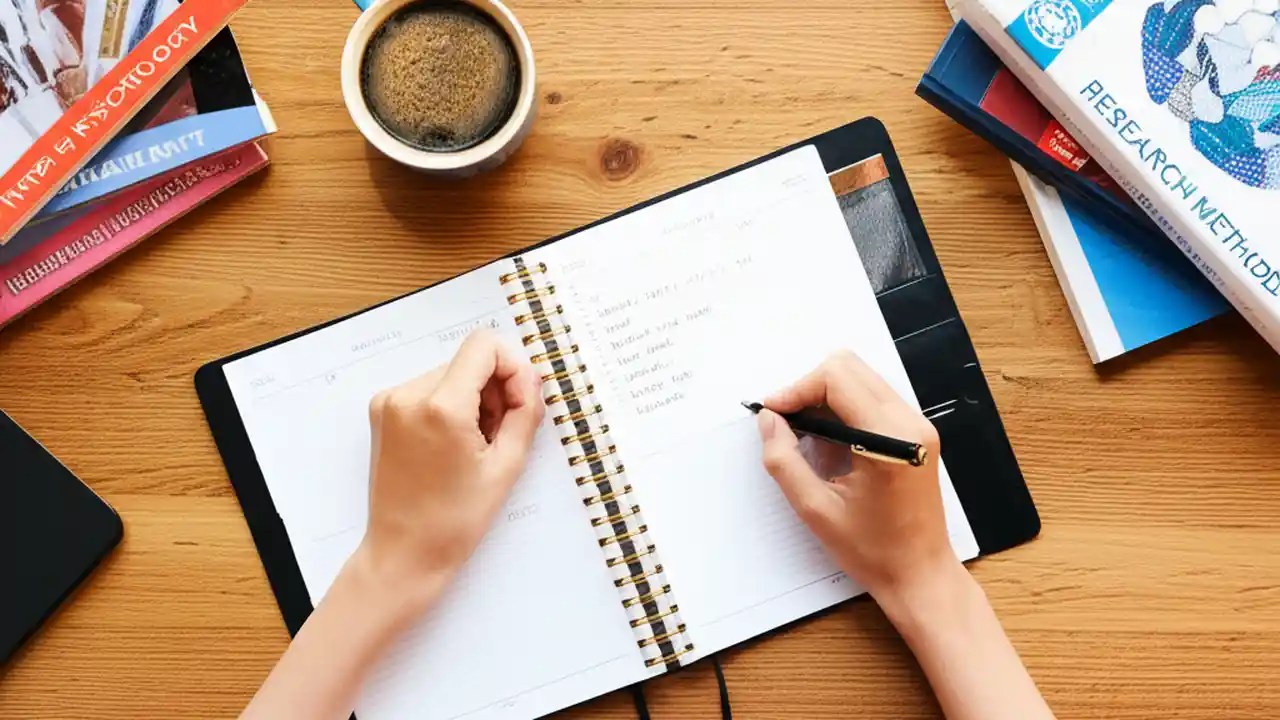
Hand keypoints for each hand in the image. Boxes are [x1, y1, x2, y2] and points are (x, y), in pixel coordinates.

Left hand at [356, 329, 544, 610]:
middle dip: (494, 389)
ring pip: (452, 373)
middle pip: (469, 360)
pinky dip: (450, 406)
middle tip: (500, 435)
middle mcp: (408, 395)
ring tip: (476, 445)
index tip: (520, 402)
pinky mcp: (383, 410)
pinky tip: (455, 444)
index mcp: (440, 407)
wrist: (404, 553)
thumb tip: (532, 378)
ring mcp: (390, 401)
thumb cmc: (455, 521)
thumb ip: (525, 411)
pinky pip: (430, 388)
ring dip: (473, 399)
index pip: (485, 346)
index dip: (513, 368)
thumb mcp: (507, 465)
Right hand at [756, 350, 953, 604]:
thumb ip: (784, 460)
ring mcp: (917, 426)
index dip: (796, 389)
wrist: (920, 575)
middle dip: (809, 388)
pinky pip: (873, 399)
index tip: (772, 413)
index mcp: (890, 438)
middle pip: (850, 368)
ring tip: (804, 433)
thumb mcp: (816, 509)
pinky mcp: (916, 434)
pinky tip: (828, 441)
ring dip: (825, 396)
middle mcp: (910, 422)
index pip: (836, 378)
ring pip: (861, 378)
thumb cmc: (875, 551)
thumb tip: (769, 421)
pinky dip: (843, 407)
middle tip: (785, 421)